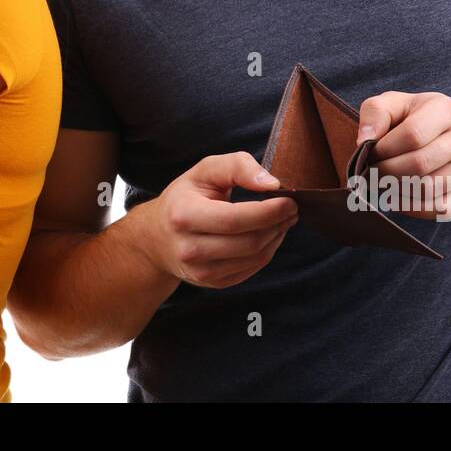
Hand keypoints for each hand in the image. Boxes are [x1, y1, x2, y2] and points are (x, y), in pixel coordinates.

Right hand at [142, 152, 298, 288]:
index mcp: (184, 216)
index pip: (235, 219)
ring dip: (277, 237)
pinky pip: (252, 269)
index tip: (290, 199)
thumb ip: (237, 167)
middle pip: (249, 242)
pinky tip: (269, 234)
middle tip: (292, 208)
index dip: (268, 212)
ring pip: (255, 258)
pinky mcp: (212, 283)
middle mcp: (189, 249)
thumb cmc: (185, 198)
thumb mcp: (204, 171)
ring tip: (284, 219)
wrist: (157, 237)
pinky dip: (268, 250)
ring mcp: (200, 272)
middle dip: (278, 224)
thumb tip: (272, 184)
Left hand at [357, 91, 450, 220]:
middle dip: (386, 174)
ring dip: (397, 193)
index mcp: (446, 110)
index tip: (369, 154)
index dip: (384, 150)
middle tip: (371, 175)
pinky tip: (400, 199)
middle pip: (419, 166)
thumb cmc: (423, 117)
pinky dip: (414, 209)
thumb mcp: (398, 103)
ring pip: (429, 191)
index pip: (411, 135)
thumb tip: (363, 141)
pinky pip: (442, 209)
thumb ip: (376, 113)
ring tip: (384, 185)